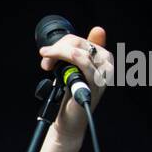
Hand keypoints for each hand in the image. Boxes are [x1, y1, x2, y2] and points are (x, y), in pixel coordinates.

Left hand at [38, 25, 111, 142]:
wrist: (68, 122)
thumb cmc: (69, 98)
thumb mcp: (72, 70)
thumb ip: (79, 52)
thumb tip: (97, 30)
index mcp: (103, 59)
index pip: (81, 39)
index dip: (62, 43)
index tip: (48, 53)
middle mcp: (106, 66)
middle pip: (79, 42)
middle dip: (56, 49)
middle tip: (45, 60)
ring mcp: (102, 75)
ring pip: (78, 50)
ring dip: (57, 53)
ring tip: (45, 63)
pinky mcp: (95, 84)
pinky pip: (82, 62)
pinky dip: (64, 57)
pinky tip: (51, 61)